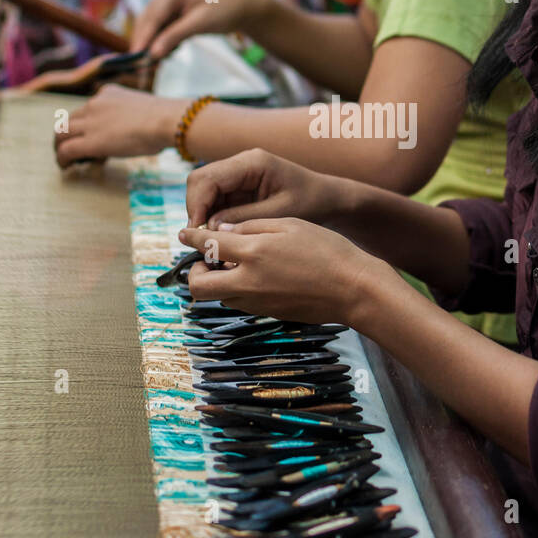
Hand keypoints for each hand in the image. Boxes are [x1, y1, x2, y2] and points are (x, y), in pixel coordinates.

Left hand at [54, 86, 184, 165]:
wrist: (165, 120)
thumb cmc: (165, 118)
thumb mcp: (144, 108)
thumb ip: (134, 115)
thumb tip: (140, 128)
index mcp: (108, 93)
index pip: (88, 108)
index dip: (86, 124)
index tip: (91, 136)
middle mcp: (94, 104)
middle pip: (69, 119)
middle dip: (67, 134)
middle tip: (70, 147)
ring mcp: (90, 122)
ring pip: (61, 133)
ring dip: (59, 146)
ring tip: (63, 158)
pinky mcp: (89, 141)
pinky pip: (66, 150)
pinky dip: (62, 159)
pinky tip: (65, 166)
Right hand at [130, 0, 263, 59]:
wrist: (243, 6)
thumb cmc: (225, 10)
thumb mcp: (201, 23)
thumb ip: (175, 36)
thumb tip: (153, 53)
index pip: (153, 16)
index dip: (143, 37)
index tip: (134, 56)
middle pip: (149, 20)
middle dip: (144, 42)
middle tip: (140, 66)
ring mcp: (170, 1)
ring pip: (154, 25)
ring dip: (152, 43)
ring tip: (153, 64)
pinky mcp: (175, 11)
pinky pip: (162, 27)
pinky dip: (162, 41)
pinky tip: (166, 54)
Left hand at [179, 218, 377, 326]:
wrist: (354, 289)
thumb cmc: (327, 250)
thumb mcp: (290, 224)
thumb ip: (252, 226)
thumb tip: (224, 231)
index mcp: (253, 252)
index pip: (207, 245)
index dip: (190, 237)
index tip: (183, 233)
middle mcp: (248, 281)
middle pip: (198, 286)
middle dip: (194, 272)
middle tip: (205, 259)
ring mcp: (257, 302)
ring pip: (217, 297)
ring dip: (216, 281)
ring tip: (232, 265)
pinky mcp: (268, 313)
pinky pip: (239, 303)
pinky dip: (236, 290)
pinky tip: (254, 276)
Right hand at [185, 149, 347, 229]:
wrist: (329, 199)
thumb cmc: (311, 204)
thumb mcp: (280, 214)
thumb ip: (244, 219)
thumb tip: (210, 227)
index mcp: (252, 162)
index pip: (207, 178)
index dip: (197, 205)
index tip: (196, 232)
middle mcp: (241, 163)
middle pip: (200, 181)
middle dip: (196, 209)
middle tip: (200, 239)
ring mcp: (239, 174)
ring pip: (204, 192)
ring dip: (203, 215)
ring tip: (210, 241)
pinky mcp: (239, 188)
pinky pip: (216, 201)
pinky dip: (213, 218)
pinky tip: (220, 237)